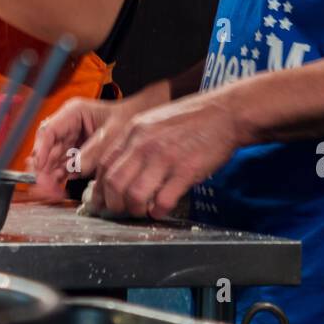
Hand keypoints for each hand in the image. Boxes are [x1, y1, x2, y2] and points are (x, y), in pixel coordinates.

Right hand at [27, 97, 125, 199]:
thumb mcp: (114, 133)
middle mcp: (66, 127)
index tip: (40, 167)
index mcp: (73, 113)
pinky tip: (57, 192)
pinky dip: (57, 181)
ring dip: (48, 177)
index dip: (42, 150)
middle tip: (44, 187)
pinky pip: (60, 169)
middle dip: (42, 169)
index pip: (49, 130)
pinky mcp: (73, 155)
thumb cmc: (128, 120)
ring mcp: (68, 141)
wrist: (138, 123)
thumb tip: (76, 168)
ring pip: (50, 161)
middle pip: (46, 148)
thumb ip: (95, 150)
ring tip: (51, 193)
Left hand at [77, 91, 246, 219]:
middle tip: (121, 211)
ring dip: (135, 210)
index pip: (104, 165)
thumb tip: (121, 170)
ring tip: (142, 211)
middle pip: (114, 183)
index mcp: (134, 131)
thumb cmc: (191, 118)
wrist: (224, 112)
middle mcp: (144, 145)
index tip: (102, 201)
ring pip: (134, 195)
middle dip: (114, 204)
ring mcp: (164, 158)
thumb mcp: (153, 122)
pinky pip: (163, 201)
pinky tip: (161, 210)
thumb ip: (135, 142)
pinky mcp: (185, 171)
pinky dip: (158, 211)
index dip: (100, 188)